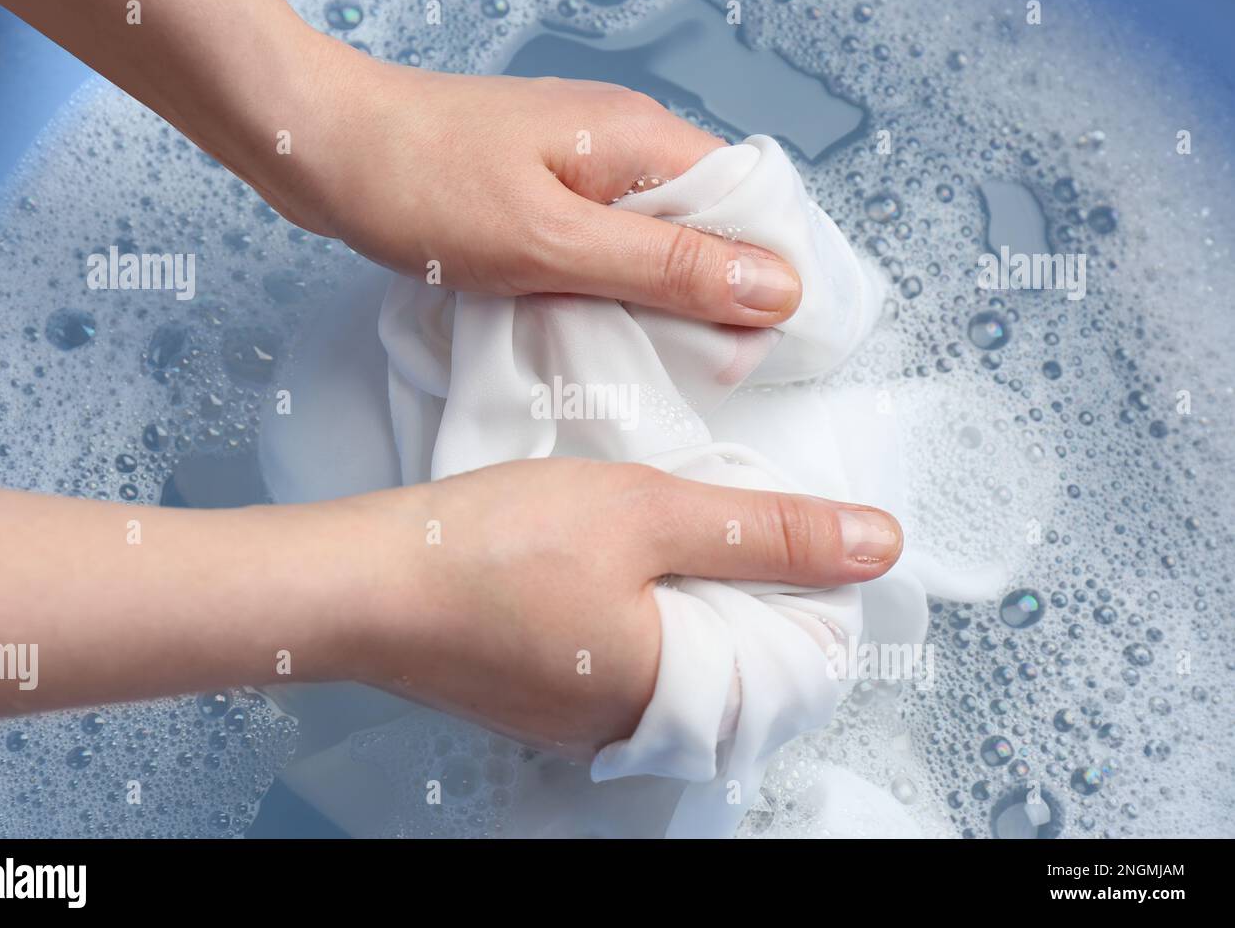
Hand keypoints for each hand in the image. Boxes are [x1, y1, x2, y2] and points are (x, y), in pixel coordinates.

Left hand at [251, 34, 803, 326]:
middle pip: (710, 224)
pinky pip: (605, 238)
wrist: (317, 144)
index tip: (741, 352)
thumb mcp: (551, 245)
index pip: (752, 206)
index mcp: (642, 137)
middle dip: (709, 297)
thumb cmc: (420, 186)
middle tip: (680, 365)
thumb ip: (665, 268)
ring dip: (654, 295)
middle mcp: (625, 139)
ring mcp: (582, 160)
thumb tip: (775, 289)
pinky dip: (608, 282)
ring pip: (656, 236)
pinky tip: (585, 318)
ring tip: (628, 349)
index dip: (762, 281)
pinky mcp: (545, 183)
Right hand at [341, 458, 903, 758]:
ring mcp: (579, 723)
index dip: (803, 586)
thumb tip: (881, 543)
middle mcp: (633, 734)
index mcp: (677, 704)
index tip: (780, 524)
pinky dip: (629, 606)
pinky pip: (616, 658)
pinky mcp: (538, 699)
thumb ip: (767, 531)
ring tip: (654, 524)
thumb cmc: (498, 546)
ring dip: (681, 591)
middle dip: (739, 585)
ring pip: (672, 656)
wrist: (362, 582)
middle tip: (710, 510)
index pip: (793, 666)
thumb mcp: (649, 512)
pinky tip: (597, 557)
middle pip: (732, 662)